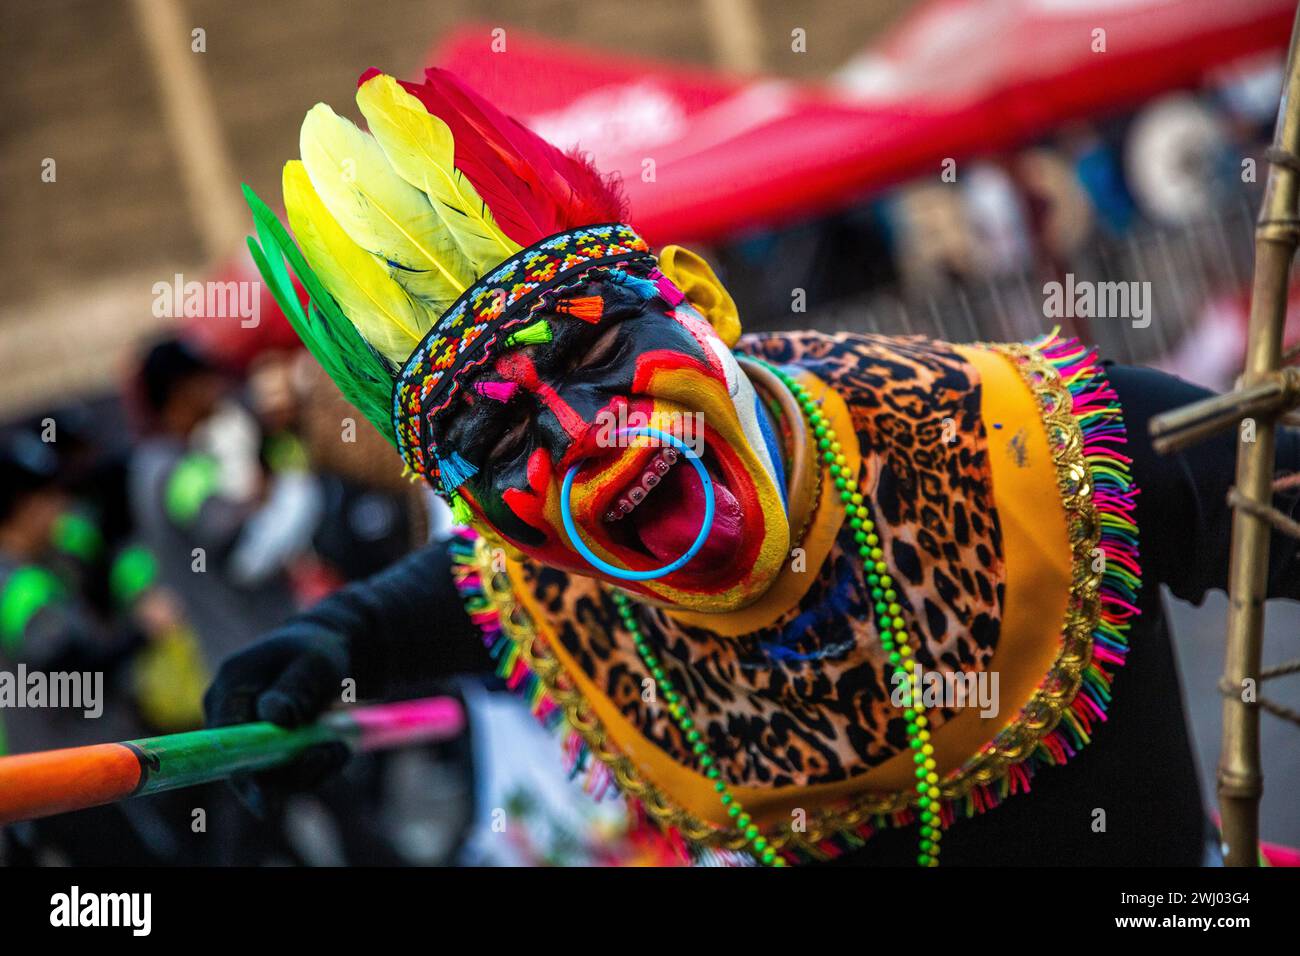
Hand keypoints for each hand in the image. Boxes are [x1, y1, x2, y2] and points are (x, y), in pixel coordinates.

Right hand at [203, 628, 351, 817]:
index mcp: (230, 688)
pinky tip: (335, 748)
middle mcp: (227, 716)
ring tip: (340, 747)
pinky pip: (285, 773)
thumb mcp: (316, 662)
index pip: (222, 743)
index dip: (243, 774)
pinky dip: (312, 767)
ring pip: (269, 776)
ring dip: (308, 770)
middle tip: (333, 753)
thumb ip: (296, 688)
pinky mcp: (264, 750)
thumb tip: (276, 717)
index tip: (268, 800)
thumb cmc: (318, 651)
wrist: (327, 652)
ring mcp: (243, 736)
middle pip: (243, 768)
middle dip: (290, 773)